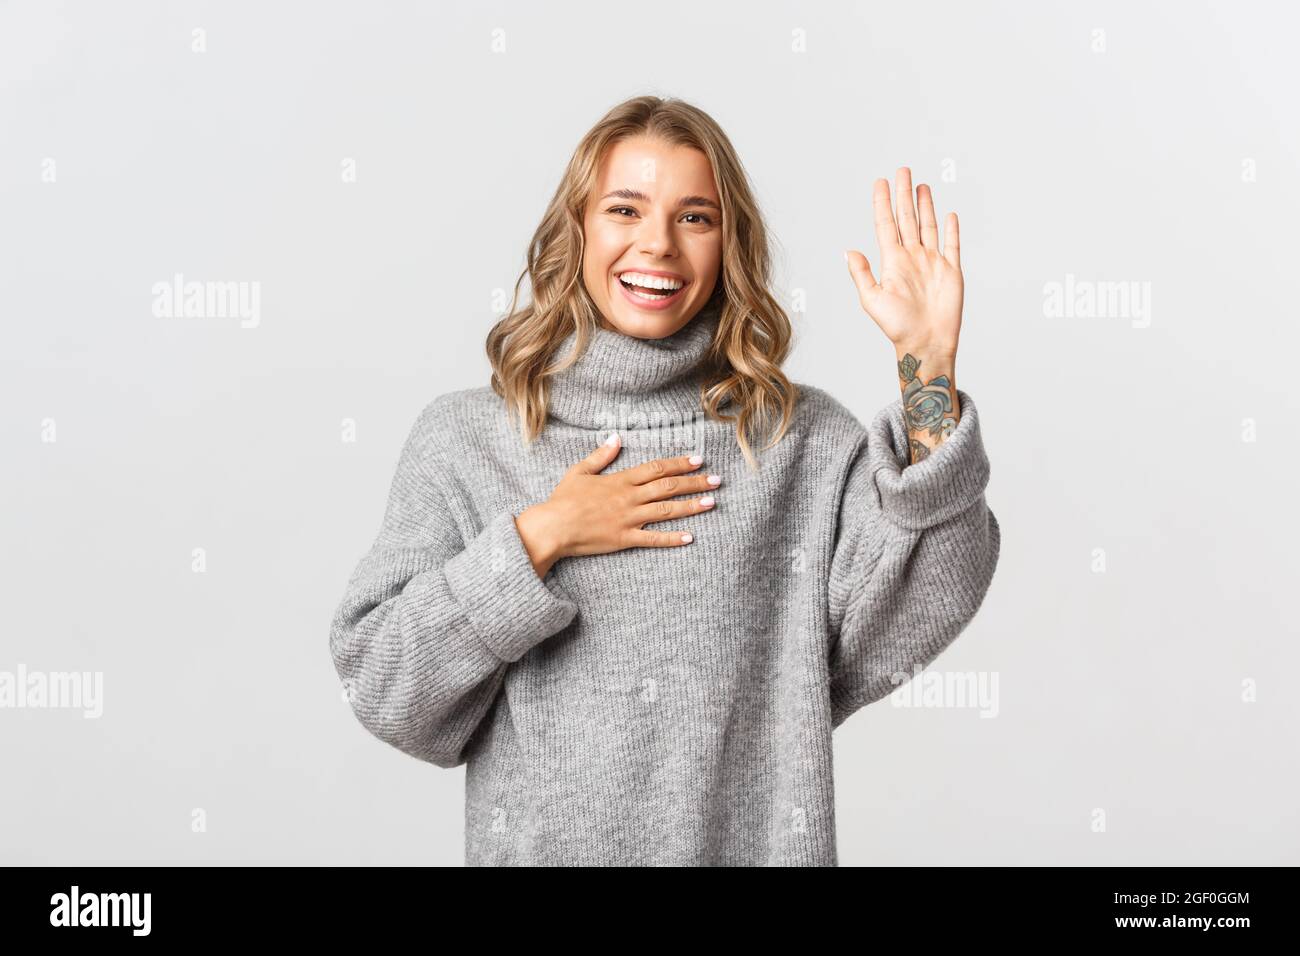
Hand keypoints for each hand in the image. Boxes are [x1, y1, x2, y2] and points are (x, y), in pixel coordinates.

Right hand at [513, 433, 721, 578]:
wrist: (553, 528)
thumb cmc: (563, 500)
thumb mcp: (579, 471)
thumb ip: (601, 455)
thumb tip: (616, 438)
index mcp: (620, 480)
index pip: (657, 468)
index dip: (679, 463)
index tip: (698, 460)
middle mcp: (629, 498)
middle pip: (668, 487)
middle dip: (694, 482)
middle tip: (716, 480)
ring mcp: (629, 519)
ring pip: (667, 511)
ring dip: (691, 506)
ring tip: (711, 503)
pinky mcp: (625, 539)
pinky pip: (653, 539)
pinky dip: (672, 538)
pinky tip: (690, 537)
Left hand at [845, 167, 962, 359]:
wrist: (926, 343)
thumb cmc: (897, 327)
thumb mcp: (872, 299)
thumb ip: (861, 274)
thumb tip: (848, 250)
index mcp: (892, 261)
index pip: (886, 224)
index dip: (883, 203)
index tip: (880, 182)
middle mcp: (912, 258)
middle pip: (907, 218)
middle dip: (904, 194)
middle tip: (902, 171)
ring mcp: (932, 263)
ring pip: (928, 226)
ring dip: (925, 205)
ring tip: (920, 185)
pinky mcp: (951, 272)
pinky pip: (952, 245)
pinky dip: (951, 230)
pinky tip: (949, 215)